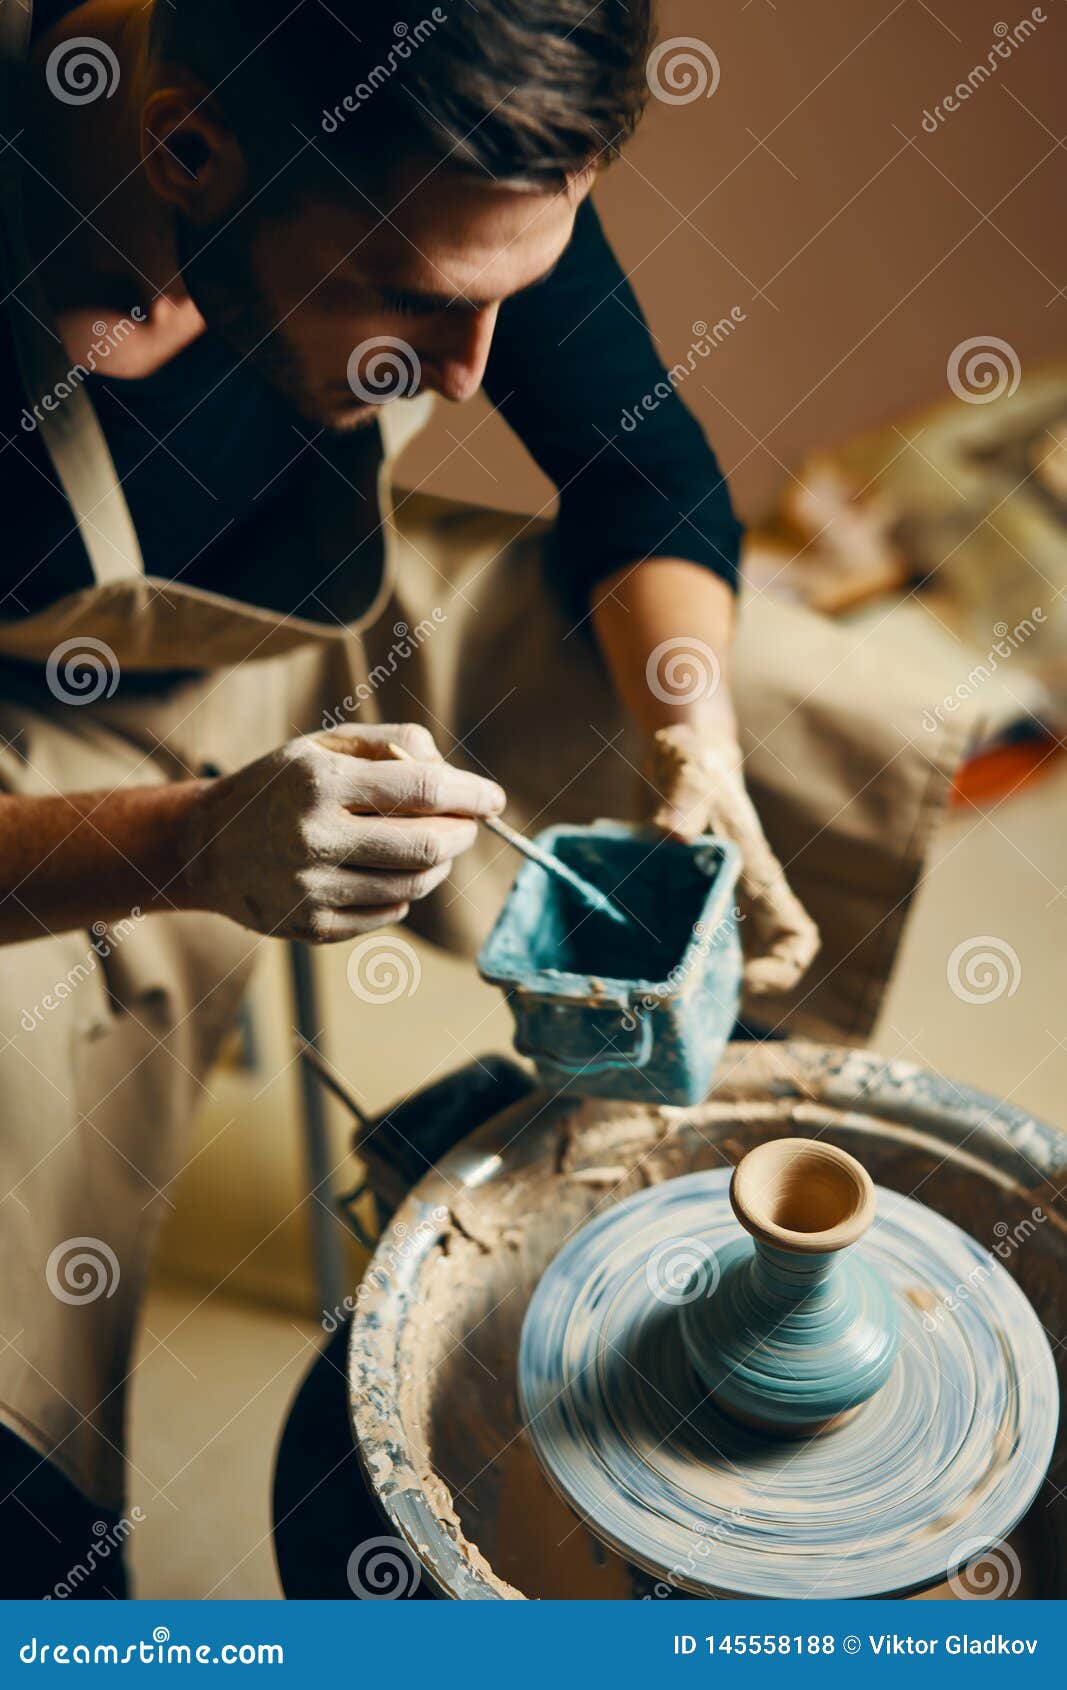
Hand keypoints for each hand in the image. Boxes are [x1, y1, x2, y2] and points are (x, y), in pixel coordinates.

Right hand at [179, 723, 503, 942]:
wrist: (208, 846)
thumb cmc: (282, 786)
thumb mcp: (325, 745)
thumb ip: (393, 743)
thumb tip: (453, 774)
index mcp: (320, 782)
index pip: (421, 789)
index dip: (469, 795)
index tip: (494, 798)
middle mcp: (314, 836)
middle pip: (426, 844)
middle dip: (462, 833)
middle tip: (468, 824)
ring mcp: (311, 887)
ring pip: (413, 883)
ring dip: (440, 864)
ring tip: (436, 846)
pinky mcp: (311, 926)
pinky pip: (389, 912)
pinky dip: (406, 891)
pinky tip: (394, 871)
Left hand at [647, 722, 819, 996]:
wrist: (677, 748)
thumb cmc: (693, 761)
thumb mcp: (686, 773)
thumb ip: (682, 800)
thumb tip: (671, 837)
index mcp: (756, 874)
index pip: (794, 934)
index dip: (784, 968)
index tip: (748, 982)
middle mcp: (740, 894)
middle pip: (755, 960)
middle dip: (729, 988)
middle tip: (688, 1001)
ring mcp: (712, 897)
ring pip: (717, 955)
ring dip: (695, 978)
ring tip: (657, 993)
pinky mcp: (679, 894)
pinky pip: (679, 937)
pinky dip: (659, 953)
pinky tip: (624, 959)